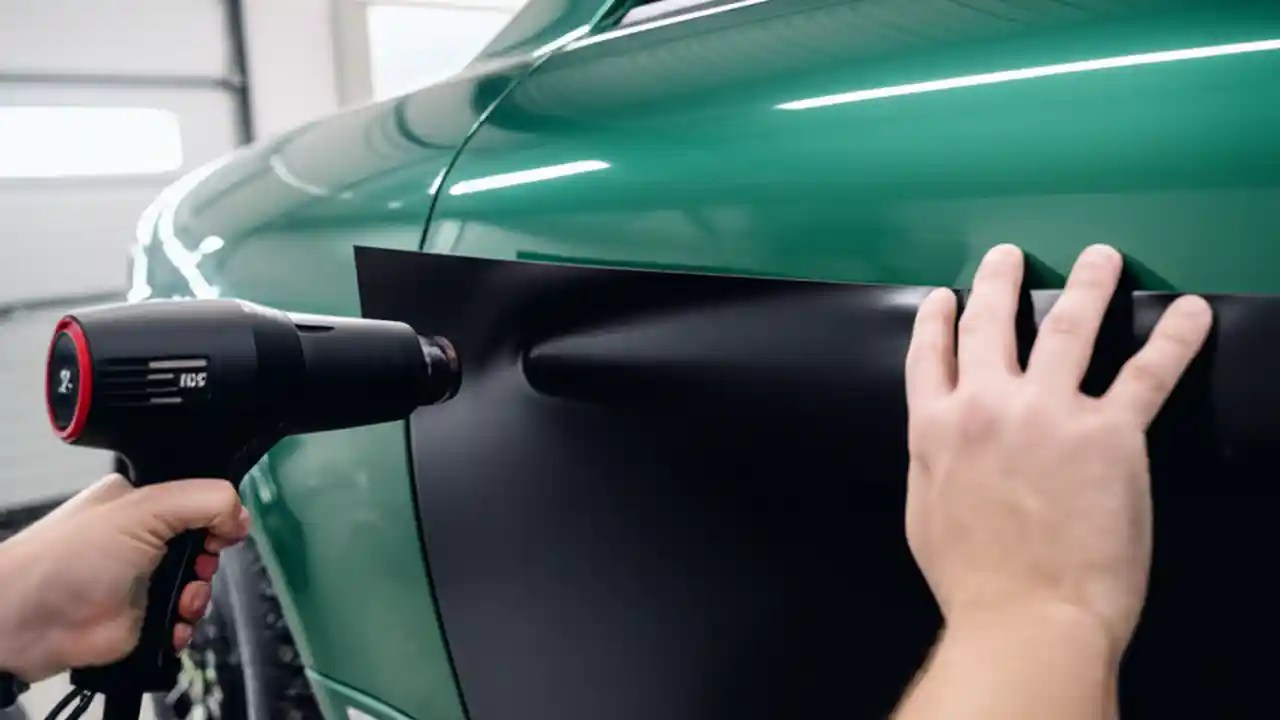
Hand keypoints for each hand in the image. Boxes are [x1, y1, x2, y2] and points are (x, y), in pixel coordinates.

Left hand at [0, 474, 248, 681]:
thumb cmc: (64, 559)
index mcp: (140, 503)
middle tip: (197, 564)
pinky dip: (185, 627)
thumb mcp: (143, 509)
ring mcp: (143, 582)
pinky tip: (172, 624)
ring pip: (199, 587)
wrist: (30, 622)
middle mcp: (143, 541)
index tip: (222, 529)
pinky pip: (184, 624)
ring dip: (198, 597)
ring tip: (181, 601)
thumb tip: (240, 514)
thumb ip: (203, 500)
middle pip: (206, 547)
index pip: (198, 502)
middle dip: (209, 561)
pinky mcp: (144, 620)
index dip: (217, 517)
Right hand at [905, 244, 1211, 656]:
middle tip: (1009, 255)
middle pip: (991, 326)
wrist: (1024, 615)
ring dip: (1087, 284)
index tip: (945, 296)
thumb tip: (940, 440)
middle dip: (1000, 283)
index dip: (937, 320)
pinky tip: (1190, 311)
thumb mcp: (925, 513)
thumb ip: (932, 463)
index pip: (931, 356)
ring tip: (1100, 257)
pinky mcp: (1110, 432)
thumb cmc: (971, 580)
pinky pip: (1148, 373)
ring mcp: (1049, 412)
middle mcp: (987, 404)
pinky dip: (1174, 338)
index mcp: (935, 427)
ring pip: (1070, 328)